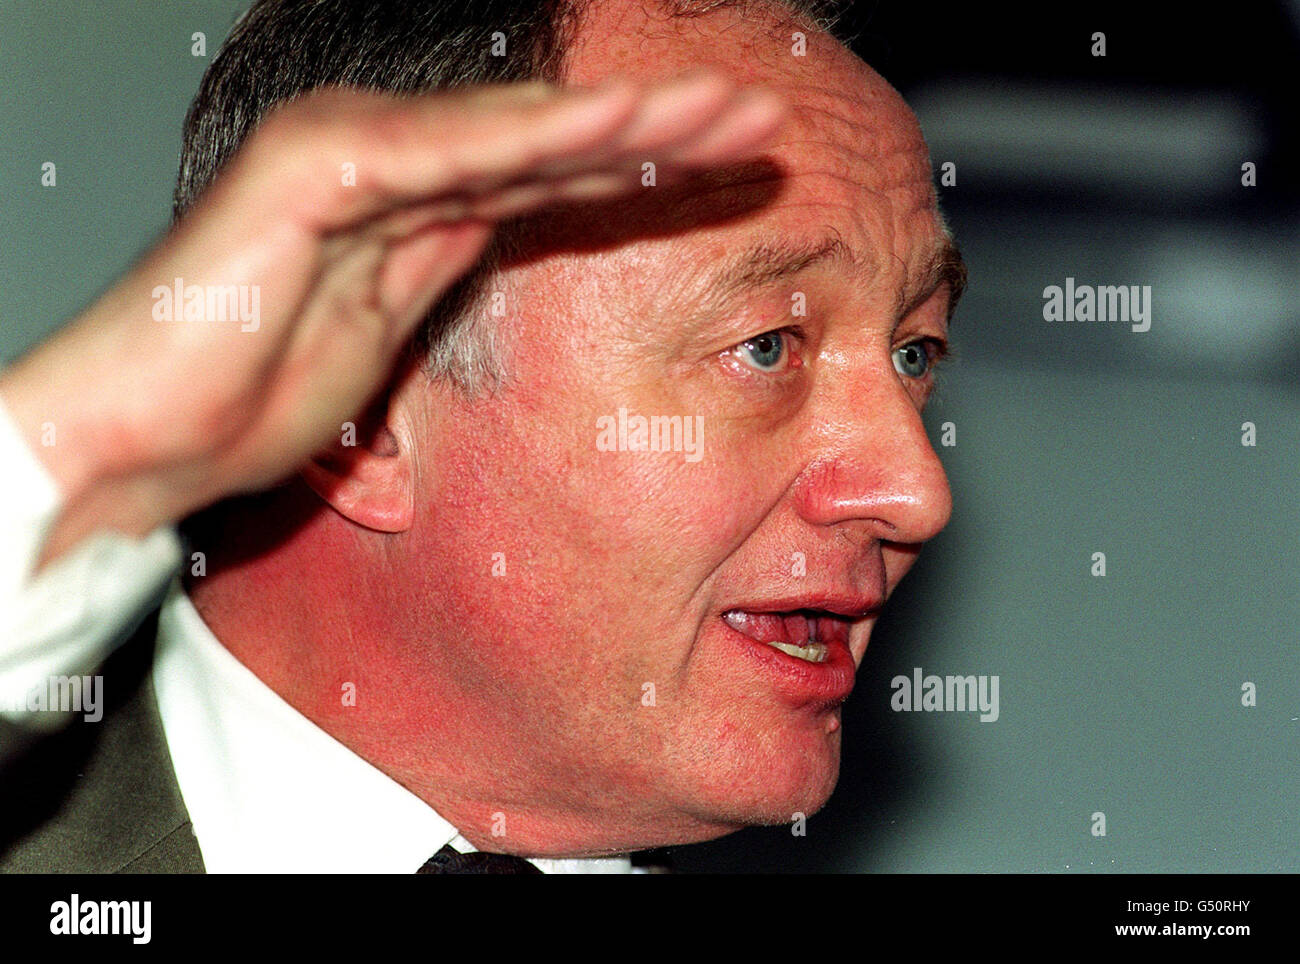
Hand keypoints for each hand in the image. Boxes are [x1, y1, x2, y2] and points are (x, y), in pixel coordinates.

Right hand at [0, 72, 785, 562]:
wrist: (140, 437)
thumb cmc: (245, 395)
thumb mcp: (386, 338)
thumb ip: (441, 274)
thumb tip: (507, 239)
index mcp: (412, 207)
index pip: (551, 179)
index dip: (645, 170)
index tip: (733, 176)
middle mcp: (388, 162)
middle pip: (551, 143)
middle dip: (662, 132)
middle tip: (760, 123)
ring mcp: (350, 154)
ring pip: (514, 131)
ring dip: (627, 119)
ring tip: (722, 111)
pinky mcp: (313, 169)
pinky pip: (447, 153)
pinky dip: (535, 137)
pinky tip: (622, 124)